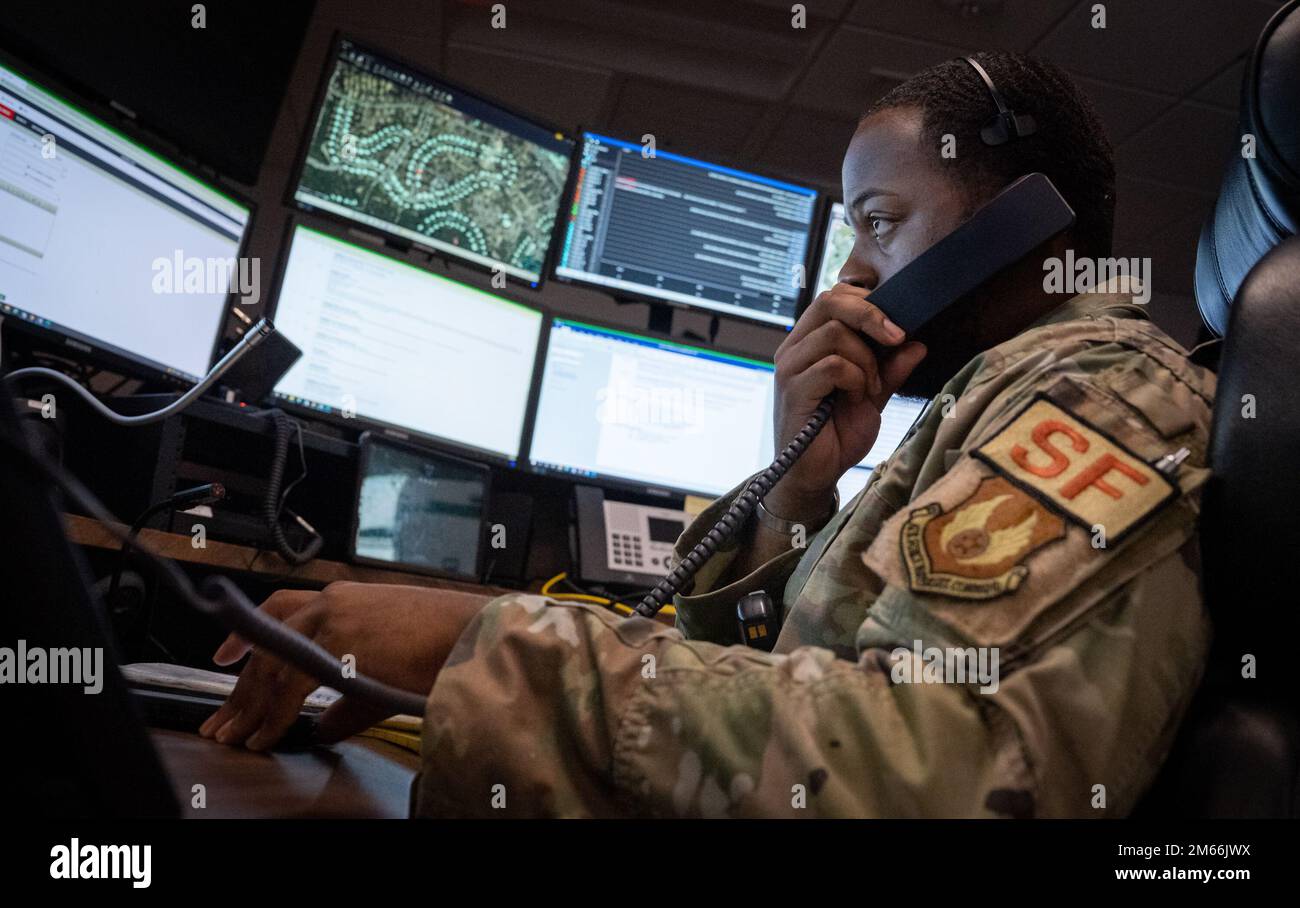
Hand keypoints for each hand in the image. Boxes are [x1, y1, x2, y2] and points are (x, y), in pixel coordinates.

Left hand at [198, 582, 488, 750]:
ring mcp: (331, 622)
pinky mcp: (335, 646)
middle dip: (239, 688)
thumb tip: (324, 727)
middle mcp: (329, 603)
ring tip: (235, 736)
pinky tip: (266, 735)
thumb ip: (347, 700)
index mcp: (342, 598)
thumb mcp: (384, 667)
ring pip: (271, 665)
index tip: (225, 656)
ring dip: (248, 707)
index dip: (246, 634)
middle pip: (266, 644)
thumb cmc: (440, 643)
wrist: (467, 634)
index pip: (279, 609)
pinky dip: (273, 716)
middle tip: (222, 718)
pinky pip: (288, 686)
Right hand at [768, 282, 925, 519]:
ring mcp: (790, 367)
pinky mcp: (792, 389)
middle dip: (871, 314)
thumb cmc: (837, 434)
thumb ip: (891, 369)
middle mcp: (794, 348)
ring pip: (835, 333)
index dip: (869, 302)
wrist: (816, 475)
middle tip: (897, 337)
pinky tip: (859, 398)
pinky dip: (855, 379)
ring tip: (871, 387)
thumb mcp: (873, 396)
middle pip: (831, 301)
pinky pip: (832, 365)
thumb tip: (917, 343)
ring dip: (866, 359)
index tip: (897, 326)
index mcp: (810, 342)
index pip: (835, 297)